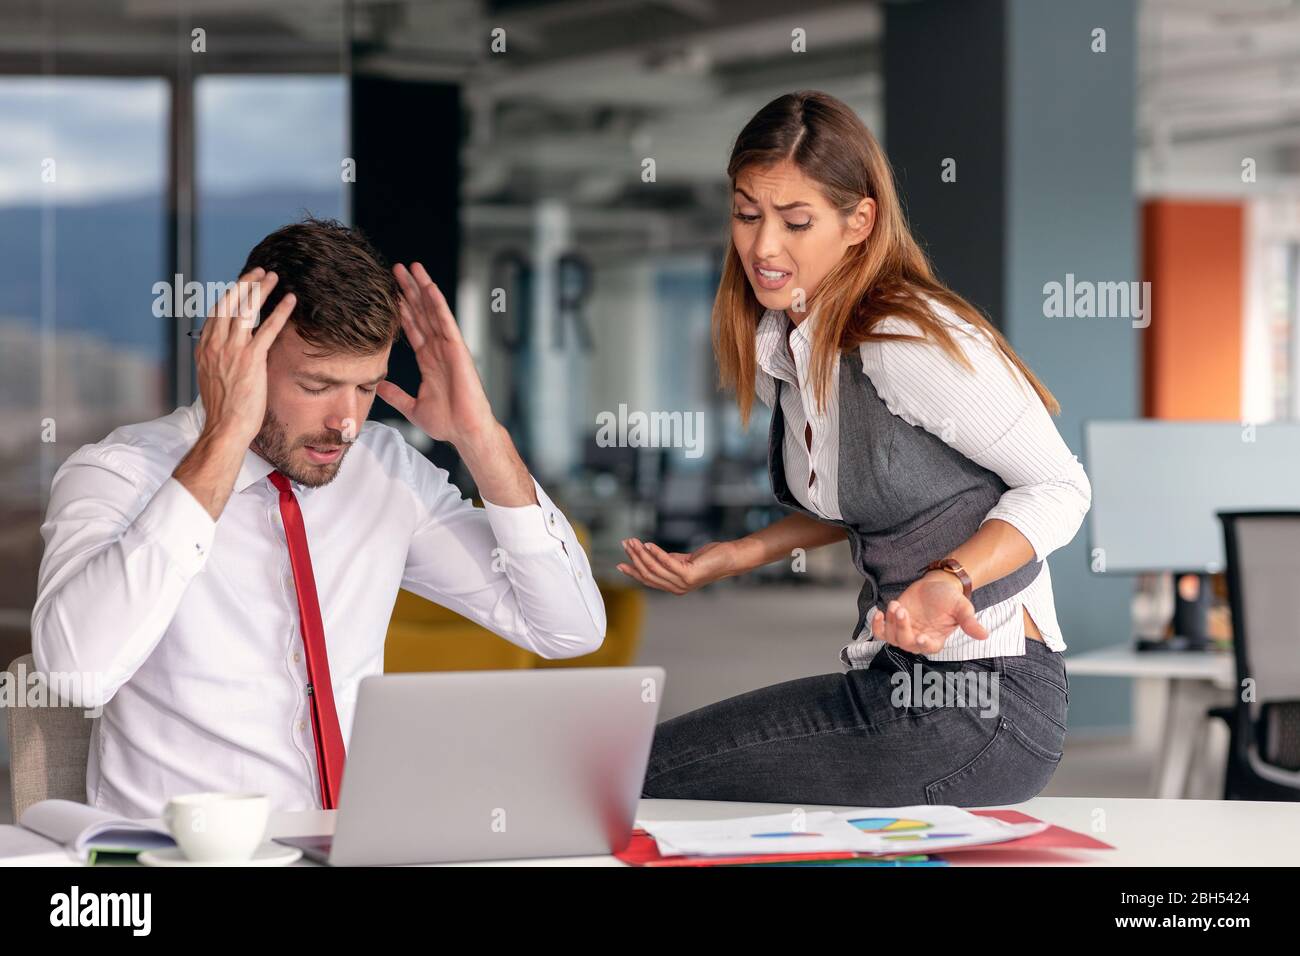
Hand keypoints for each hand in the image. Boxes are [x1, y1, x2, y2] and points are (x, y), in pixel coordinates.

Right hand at [194, 267, 294, 445]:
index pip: (215, 313)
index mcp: (204, 349)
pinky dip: (279, 311)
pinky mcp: (251, 359)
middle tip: (258, 271)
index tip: (241, 285)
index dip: (229, 296)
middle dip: (243, 284)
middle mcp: (215, 345)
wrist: (225, 427)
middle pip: (228, 303)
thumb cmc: (223, 409)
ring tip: (273, 277)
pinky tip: (290, 300)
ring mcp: (232, 350)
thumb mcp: (212, 379)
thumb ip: (217, 361)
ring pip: (246, 310)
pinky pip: (267, 328)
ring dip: (260, 289)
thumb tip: (225, 353)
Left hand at [377, 262, 496, 447]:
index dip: (402, 309)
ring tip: (412, 268)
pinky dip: (438, 304)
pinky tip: (430, 288)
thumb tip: (378, 385)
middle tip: (397, 268)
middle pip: (421, 313)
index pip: (412, 328)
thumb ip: (396, 394)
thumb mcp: (412, 407)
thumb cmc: (446, 422)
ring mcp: (448, 348)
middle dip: (410, 290)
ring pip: (433, 311)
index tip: (391, 292)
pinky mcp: (458, 350)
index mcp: (428, 361)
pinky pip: (446, 322)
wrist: (464, 432)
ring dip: (423, 288)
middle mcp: (438, 350)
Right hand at [617, 539, 739, 594]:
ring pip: (655, 569)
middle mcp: (676, 588)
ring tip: (633, 541)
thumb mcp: (683, 561)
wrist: (729, 559)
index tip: (620, 564)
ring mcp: (683, 583)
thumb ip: (667, 560)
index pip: (648, 580)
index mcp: (673, 587)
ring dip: (642, 554)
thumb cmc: (708, 559)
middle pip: (648, 574)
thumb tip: (649, 553)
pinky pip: (667, 563)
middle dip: (634, 558)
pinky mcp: (689, 574)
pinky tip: (648, 544)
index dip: (633, 572)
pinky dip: (656, 553)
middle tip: (625, 544)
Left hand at [871, 570, 989, 653]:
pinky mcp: (893, 622)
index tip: (921, 637)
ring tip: (896, 605)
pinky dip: (876, 625)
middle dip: (902, 628)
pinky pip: (880, 631)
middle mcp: (918, 639)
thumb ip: (969, 621)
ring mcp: (904, 631)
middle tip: (902, 610)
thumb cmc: (949, 597)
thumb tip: (984, 635)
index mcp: (936, 640)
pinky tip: (878, 612)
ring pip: (892, 637)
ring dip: (891, 622)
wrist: (936, 584)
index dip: (923, 645)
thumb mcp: (962, 607)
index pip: (928, 648)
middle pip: (906, 643)